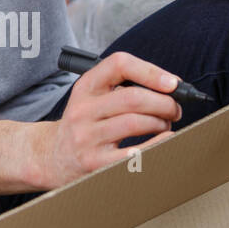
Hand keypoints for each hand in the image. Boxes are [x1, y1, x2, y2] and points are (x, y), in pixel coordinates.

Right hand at [33, 50, 182, 187]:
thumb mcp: (93, 98)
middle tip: (175, 109)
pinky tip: (166, 142)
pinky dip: (158, 145)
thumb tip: (172, 88)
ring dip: (161, 123)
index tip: (173, 83)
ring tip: (165, 125)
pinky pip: (133, 154)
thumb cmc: (85, 125)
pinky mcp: (94, 163)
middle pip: (133, 97)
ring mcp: (86, 137)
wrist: (53, 157)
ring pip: (135, 123)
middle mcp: (82, 110)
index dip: (151, 71)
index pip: (119, 64)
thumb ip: (124, 88)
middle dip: (165, 102)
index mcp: (85, 87)